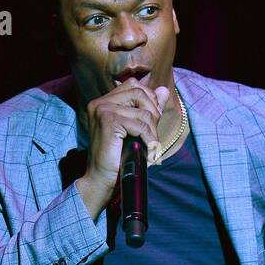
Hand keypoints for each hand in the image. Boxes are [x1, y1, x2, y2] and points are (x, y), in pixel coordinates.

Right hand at [76, 79, 170, 216]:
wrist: (100, 180)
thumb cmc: (117, 157)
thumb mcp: (136, 130)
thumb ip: (148, 108)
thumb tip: (164, 90)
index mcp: (103, 101)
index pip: (134, 85)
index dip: (149, 99)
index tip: (153, 121)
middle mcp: (100, 102)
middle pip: (139, 92)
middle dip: (153, 112)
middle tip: (152, 133)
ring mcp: (103, 110)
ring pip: (142, 111)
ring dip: (152, 130)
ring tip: (150, 145)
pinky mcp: (108, 121)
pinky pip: (140, 124)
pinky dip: (148, 138)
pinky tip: (147, 150)